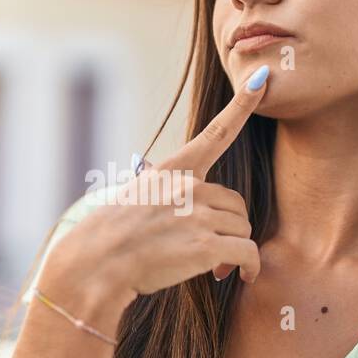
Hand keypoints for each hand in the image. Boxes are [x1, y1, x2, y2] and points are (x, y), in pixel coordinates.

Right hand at [57, 65, 269, 296]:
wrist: (95, 264)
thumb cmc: (108, 237)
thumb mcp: (132, 199)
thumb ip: (164, 196)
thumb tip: (182, 207)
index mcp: (172, 171)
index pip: (215, 133)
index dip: (241, 105)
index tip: (262, 80)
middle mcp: (188, 187)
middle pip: (235, 203)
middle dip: (230, 226)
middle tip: (214, 250)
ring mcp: (198, 215)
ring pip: (243, 228)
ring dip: (235, 249)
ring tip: (215, 267)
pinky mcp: (206, 246)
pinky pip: (248, 253)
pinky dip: (249, 267)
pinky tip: (237, 276)